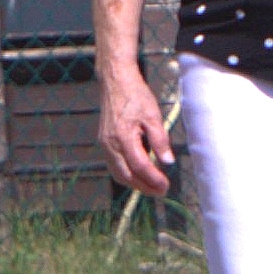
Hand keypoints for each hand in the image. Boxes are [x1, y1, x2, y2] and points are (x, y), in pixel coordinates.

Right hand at [100, 70, 174, 195]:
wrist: (116, 82)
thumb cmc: (136, 96)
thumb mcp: (153, 115)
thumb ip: (160, 140)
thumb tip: (168, 162)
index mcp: (123, 136)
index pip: (139, 166)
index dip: (153, 179)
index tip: (166, 185)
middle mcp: (110, 144)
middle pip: (126, 176)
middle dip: (144, 187)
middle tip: (161, 191)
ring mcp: (105, 144)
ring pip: (118, 174)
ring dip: (135, 184)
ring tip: (151, 186)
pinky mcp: (104, 143)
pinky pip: (114, 166)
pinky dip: (127, 174)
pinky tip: (139, 174)